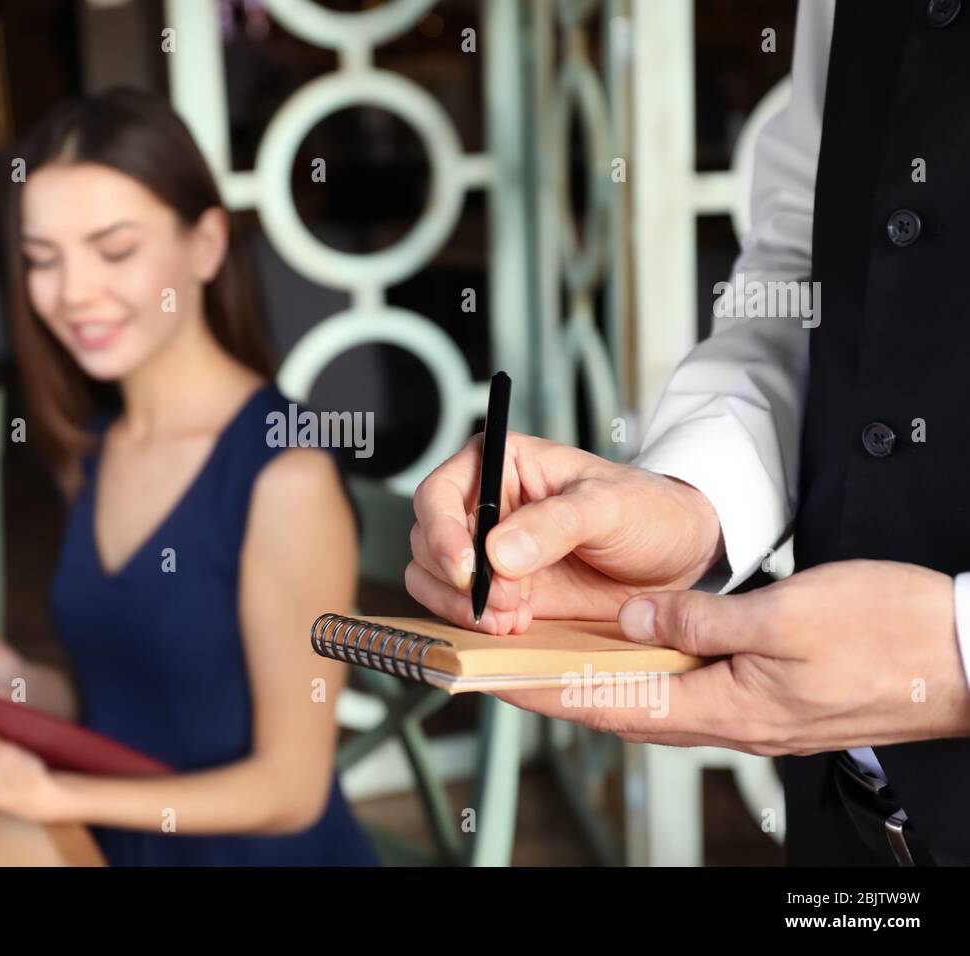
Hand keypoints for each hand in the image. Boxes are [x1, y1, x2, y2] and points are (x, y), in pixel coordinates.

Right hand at [407, 433, 723, 632]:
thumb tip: (499, 552)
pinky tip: (514, 626)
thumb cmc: (648, 513)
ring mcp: (486, 553)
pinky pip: (458, 610)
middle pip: (428, 541)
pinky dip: (474, 624)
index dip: (442, 532)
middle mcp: (482, 506)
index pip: (439, 493)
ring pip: (431, 579)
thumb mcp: (609, 506)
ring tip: (512, 618)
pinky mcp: (497, 593)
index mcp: (499, 464)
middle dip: (458, 580)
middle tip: (506, 602)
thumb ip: (555, 523)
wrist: (679, 560)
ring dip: (461, 607)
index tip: (468, 568)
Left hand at [493, 560, 969, 753]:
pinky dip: (645, 668)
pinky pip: (687, 686)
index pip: (609, 699)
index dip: (546, 686)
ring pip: (651, 696)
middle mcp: (729, 720)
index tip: (496, 673)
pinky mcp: (768, 698)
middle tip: (503, 662)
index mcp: (725, 707)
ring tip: (548, 652)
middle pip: (620, 704)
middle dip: (556, 685)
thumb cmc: (890, 635)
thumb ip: (701, 619)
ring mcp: (750, 713)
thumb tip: (636, 615)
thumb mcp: (785, 614)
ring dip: (596, 677)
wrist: (968, 658)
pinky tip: (630, 647)